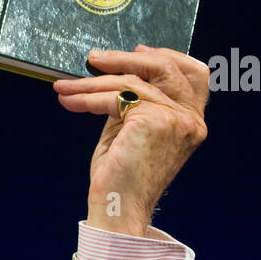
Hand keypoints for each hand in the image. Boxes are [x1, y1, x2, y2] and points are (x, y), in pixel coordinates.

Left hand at [52, 44, 208, 236]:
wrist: (117, 209)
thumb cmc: (121, 177)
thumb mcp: (130, 132)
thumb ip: (133, 104)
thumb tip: (114, 74)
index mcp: (192, 122)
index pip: (195, 75)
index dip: (168, 56)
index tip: (137, 50)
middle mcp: (191, 120)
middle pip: (165, 68)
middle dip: (125, 58)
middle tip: (93, 59)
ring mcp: (176, 120)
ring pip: (132, 82)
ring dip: (91, 82)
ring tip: (65, 87)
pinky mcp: (154, 121)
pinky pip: (116, 98)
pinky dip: (88, 98)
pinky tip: (70, 101)